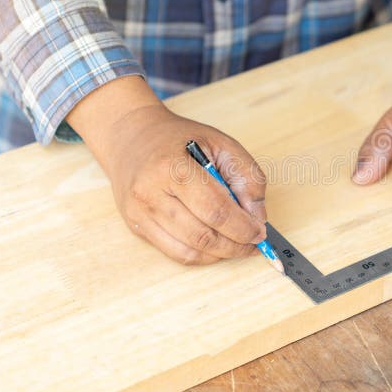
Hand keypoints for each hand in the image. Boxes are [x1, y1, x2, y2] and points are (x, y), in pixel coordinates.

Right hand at [66, 77, 266, 264]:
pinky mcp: (136, 226)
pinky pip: (174, 253)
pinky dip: (201, 255)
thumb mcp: (221, 143)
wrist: (130, 137)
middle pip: (202, 235)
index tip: (260, 232)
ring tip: (238, 244)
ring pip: (189, 251)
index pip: (216, 210)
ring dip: (220, 254)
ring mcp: (140, 213)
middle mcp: (151, 193)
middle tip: (253, 243)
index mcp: (173, 167)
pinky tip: (216, 245)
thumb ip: (247, 176)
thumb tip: (257, 217)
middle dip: (235, 245)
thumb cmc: (179, 139)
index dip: (243, 227)